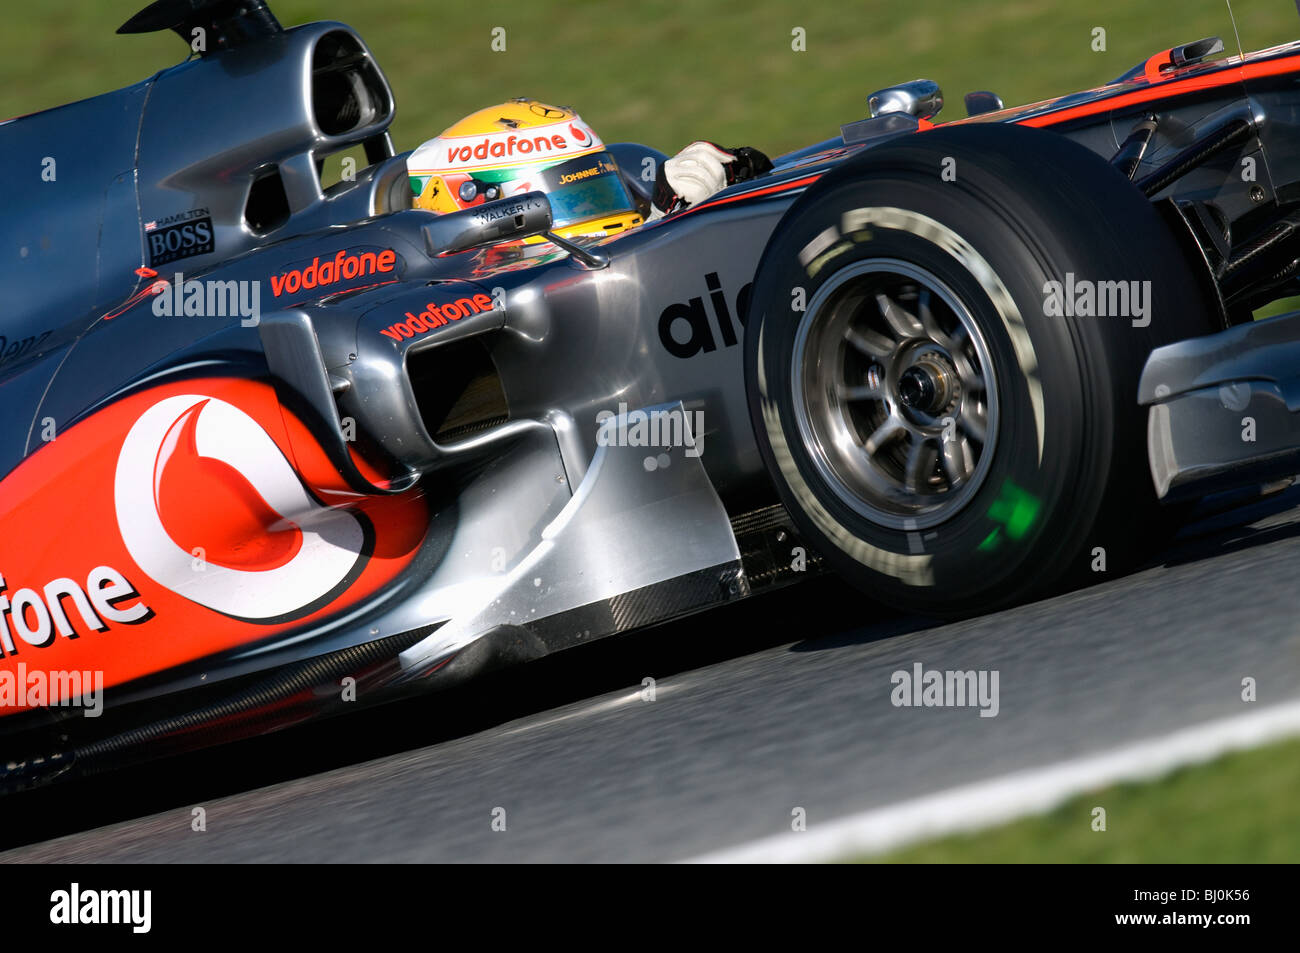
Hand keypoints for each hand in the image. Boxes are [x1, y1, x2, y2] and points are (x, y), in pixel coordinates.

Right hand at [653, 141, 772, 213]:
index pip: (700, 146)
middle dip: (718, 172)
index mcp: (679, 159)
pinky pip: (696, 188)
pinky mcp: (669, 185)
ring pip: (701, 174)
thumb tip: (730, 161)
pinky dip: (703, 197)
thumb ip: (706, 171)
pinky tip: (700, 203)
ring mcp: (669, 173)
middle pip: (702, 157)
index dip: (718, 151)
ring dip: (711, 187)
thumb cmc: (683, 204)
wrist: (662, 221)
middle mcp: (672, 163)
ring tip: (710, 197)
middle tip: (722, 186)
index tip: (731, 160)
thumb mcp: (694, 183)